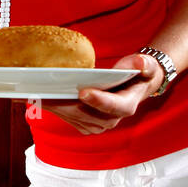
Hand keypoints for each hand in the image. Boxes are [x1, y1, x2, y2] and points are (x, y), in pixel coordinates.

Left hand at [41, 53, 163, 134]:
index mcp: (127, 105)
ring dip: (58, 108)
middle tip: (49, 93)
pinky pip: (70, 119)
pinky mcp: (88, 124)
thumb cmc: (139, 73)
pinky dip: (57, 110)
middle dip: (67, 105)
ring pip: (76, 118)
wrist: (134, 85)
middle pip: (88, 115)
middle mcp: (113, 119)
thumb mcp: (147, 65)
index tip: (82, 91)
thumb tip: (139, 62)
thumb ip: (145, 63)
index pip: (113, 106)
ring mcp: (99, 124)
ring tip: (40, 94)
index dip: (98, 101)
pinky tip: (43, 98)